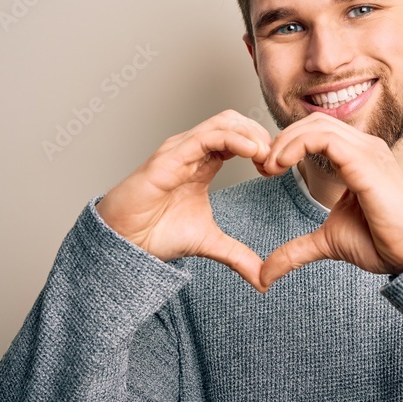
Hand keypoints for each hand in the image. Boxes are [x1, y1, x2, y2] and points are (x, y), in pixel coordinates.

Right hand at [95, 110, 271, 292]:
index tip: (277, 169)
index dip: (263, 146)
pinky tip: (252, 152)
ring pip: (223, 122)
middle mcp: (193, 150)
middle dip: (261, 134)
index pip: (239, 135)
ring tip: (267, 157)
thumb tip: (264, 280)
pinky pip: (206, 137)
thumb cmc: (157, 234)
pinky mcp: (169, 157)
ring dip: (251, 134)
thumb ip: (238, 255)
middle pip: (235, 121)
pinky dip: (234, 139)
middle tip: (277, 161)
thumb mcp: (209, 243)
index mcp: (204, 162)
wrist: (125, 243)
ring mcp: (180, 150)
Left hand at [258, 113, 402, 289]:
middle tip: (263, 168)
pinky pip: (326, 139)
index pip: (315, 131)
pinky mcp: (367, 163)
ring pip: (316, 125)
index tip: (267, 170)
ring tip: (269, 167)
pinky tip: (282, 166)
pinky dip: (297, 145)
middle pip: (312, 122)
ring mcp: (368, 152)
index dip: (286, 144)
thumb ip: (296, 250)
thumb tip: (265, 274)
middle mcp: (364, 148)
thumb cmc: (383, 243)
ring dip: (285, 141)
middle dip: (281, 140)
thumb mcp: (328, 243)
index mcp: (357, 157)